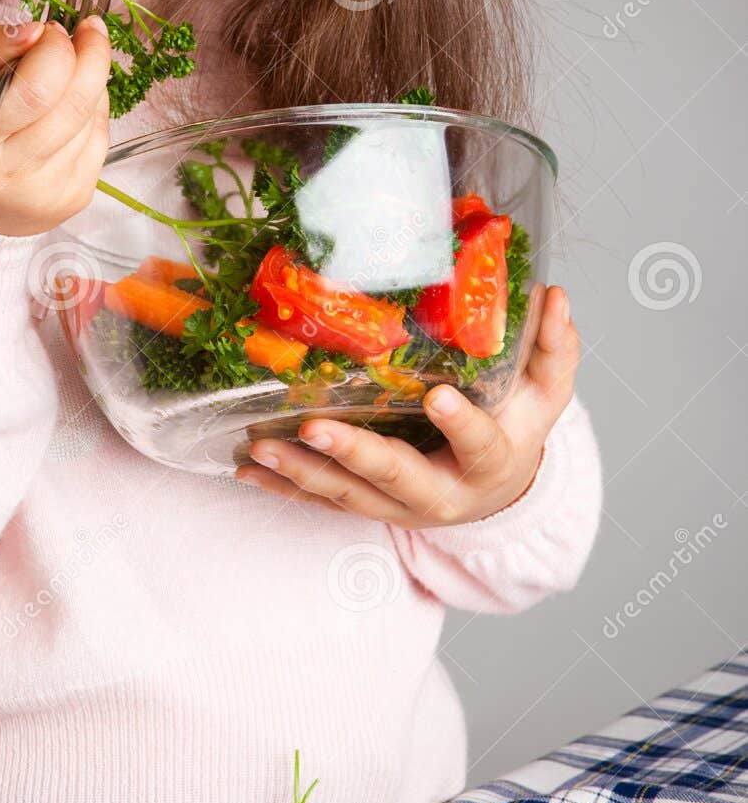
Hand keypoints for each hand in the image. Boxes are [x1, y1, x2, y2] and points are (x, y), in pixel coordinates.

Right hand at [0, 16, 111, 236]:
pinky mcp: (75, 197)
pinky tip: (68, 109)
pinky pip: (101, 137)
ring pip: (93, 116)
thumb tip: (36, 30)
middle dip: (92, 55)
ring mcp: (50, 189)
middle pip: (76, 102)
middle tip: (86, 32)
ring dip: (90, 83)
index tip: (52, 29)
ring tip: (65, 76)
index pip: (37, 89)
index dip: (57, 49)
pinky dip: (92, 112)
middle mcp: (15, 172)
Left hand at [234, 285, 579, 524]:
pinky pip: (322, 501)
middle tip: (315, 430)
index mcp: (489, 461)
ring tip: (260, 446)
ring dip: (302, 472)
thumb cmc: (517, 429)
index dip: (461, 424)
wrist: (498, 493)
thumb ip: (553, 348)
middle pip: (397, 477)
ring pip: (349, 494)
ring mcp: (400, 506)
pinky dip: (283, 487)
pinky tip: (246, 469)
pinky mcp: (369, 507)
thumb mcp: (546, 393)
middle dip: (355, 455)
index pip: (480, 444)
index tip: (440, 397)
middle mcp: (441, 492)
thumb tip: (555, 296)